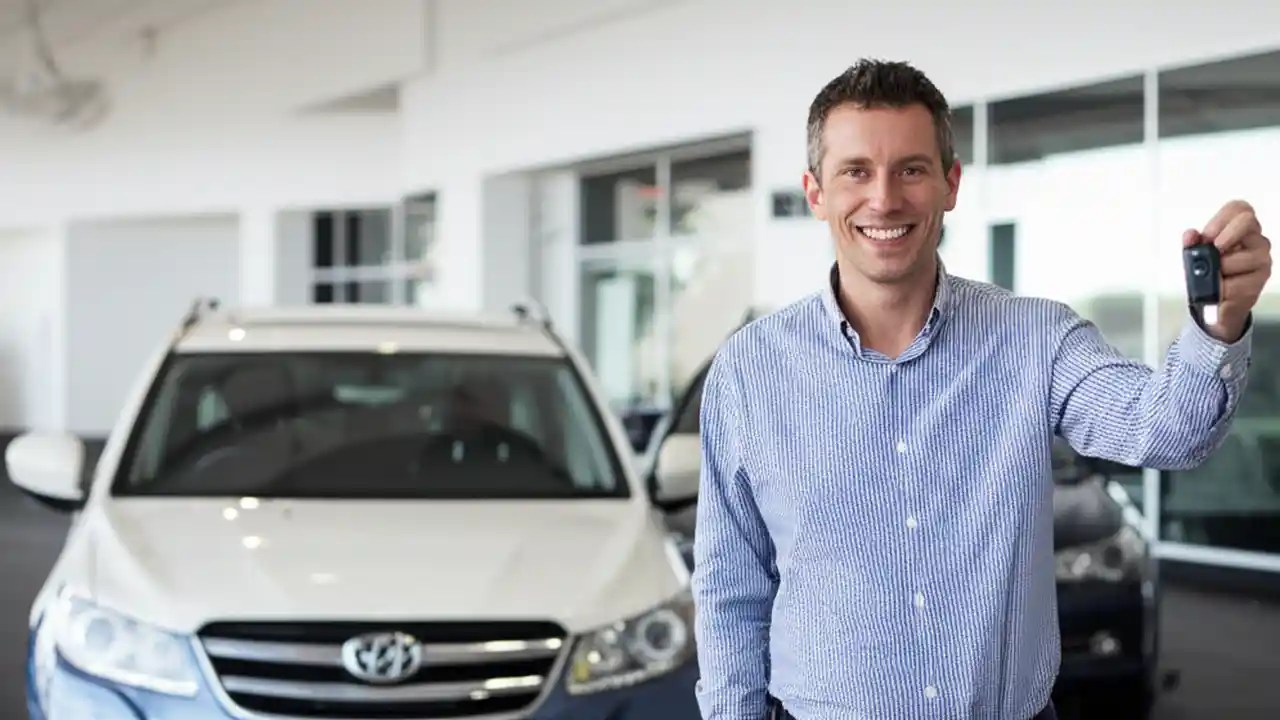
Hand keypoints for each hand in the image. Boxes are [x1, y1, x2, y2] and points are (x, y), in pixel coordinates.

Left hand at [1183, 199, 1271, 342]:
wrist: (1216, 303)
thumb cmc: (1209, 274)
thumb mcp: (1195, 256)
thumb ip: (1192, 243)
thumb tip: (1190, 235)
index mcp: (1241, 228)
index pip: (1239, 208)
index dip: (1220, 219)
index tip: (1206, 236)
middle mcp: (1256, 240)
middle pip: (1246, 221)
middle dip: (1224, 236)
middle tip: (1212, 251)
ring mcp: (1261, 259)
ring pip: (1241, 256)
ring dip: (1220, 269)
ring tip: (1214, 277)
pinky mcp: (1260, 280)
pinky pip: (1237, 282)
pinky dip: (1222, 288)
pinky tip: (1220, 290)